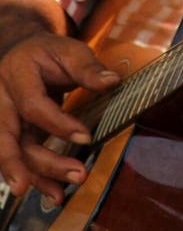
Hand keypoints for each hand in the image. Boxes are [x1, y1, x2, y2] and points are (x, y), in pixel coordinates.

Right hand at [0, 32, 119, 204]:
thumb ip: (88, 67)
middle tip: (62, 177)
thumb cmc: (49, 52)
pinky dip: (35, 178)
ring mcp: (3, 119)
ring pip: (12, 152)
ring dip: (37, 175)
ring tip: (61, 193)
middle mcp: (2, 99)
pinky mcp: (11, 134)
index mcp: (17, 73)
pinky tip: (53, 194)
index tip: (86, 137)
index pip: (32, 105)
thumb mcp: (69, 50)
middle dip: (29, 162)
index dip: (58, 124)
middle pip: (8, 136)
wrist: (25, 53)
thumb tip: (112, 80)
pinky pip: (19, 159)